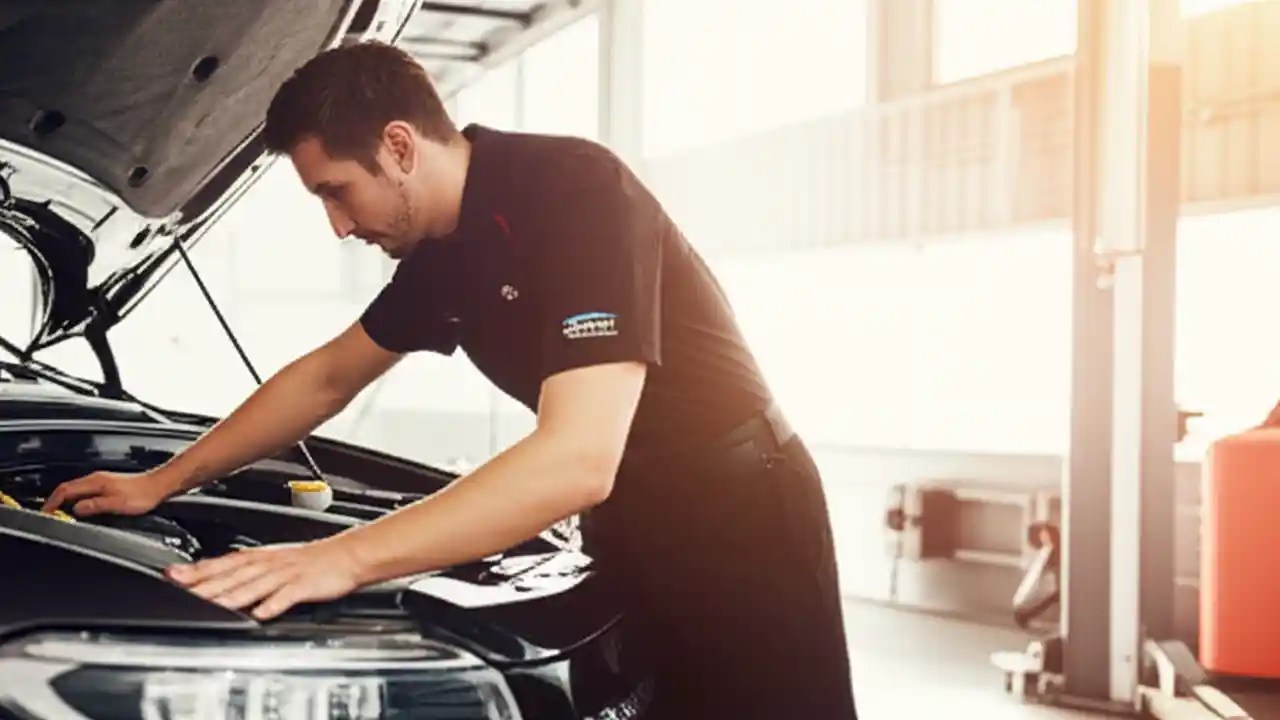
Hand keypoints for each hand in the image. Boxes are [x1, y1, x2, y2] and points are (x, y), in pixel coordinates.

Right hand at [41, 469, 177, 516]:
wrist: (159, 486)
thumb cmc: (142, 495)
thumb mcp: (116, 504)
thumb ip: (94, 506)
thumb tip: (76, 509)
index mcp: (95, 482)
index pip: (65, 490)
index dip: (52, 502)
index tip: (46, 513)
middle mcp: (96, 479)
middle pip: (67, 488)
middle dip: (55, 501)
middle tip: (49, 515)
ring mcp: (102, 481)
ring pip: (76, 489)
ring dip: (65, 500)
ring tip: (60, 513)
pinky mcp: (109, 485)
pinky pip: (85, 491)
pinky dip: (76, 499)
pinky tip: (79, 507)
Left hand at [166, 539, 362, 620]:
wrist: (347, 554)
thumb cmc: (313, 560)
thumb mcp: (277, 560)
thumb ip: (250, 571)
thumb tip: (221, 579)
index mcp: (261, 557)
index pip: (223, 562)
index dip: (198, 569)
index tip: (173, 574)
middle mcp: (270, 564)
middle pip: (234, 575)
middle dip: (207, 584)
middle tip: (183, 592)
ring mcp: (286, 574)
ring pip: (255, 585)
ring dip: (233, 595)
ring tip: (214, 605)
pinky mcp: (304, 585)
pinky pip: (286, 596)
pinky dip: (273, 604)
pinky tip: (260, 614)